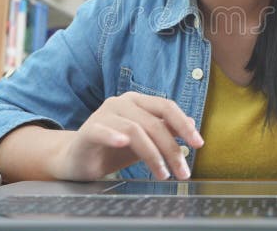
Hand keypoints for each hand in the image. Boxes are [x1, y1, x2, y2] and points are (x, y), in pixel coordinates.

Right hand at [51, 92, 203, 180]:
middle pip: (154, 122)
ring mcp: (103, 114)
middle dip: (172, 149)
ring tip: (161, 174)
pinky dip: (114, 136)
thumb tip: (191, 124)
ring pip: (135, 130)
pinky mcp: (88, 130)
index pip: (166, 107)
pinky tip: (123, 143)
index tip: (198, 144)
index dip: (184, 125)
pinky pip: (102, 130)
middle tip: (182, 171)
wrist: (78, 160)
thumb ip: (165, 130)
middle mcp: (121, 103)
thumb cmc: (113, 148)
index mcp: (137, 101)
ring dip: (153, 155)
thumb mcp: (145, 140)